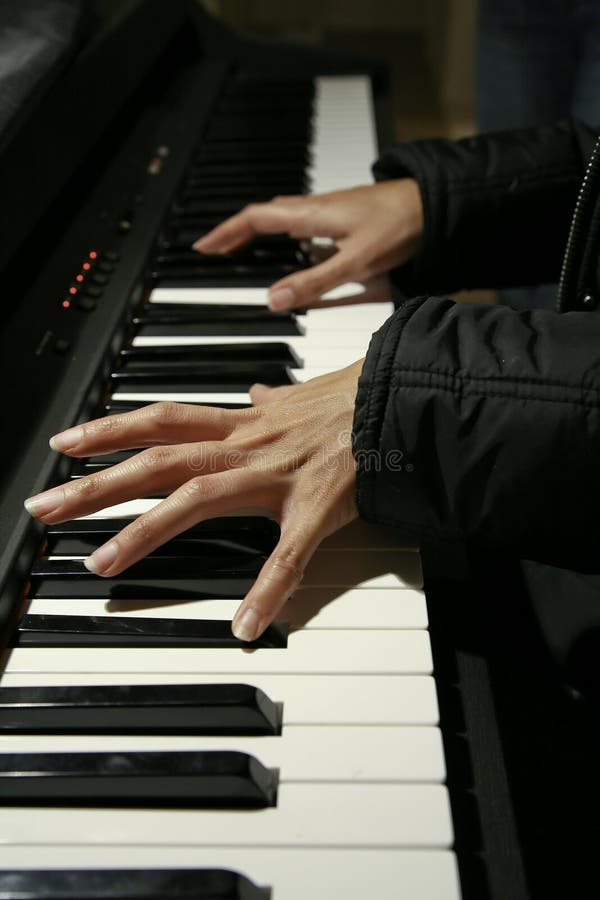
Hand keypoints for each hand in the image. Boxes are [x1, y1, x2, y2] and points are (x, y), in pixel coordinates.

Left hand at [24, 362, 362, 640]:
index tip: (66, 440)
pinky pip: (287, 553)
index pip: (161, 420)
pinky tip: (246, 625)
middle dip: (96, 483)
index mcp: (242, 425)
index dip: (110, 428)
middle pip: (158, 460)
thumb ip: (268, 403)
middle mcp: (246, 446)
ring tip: (100, 562)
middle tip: (45, 507)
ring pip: (197, 498)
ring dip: (143, 531)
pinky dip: (266, 589)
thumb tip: (255, 395)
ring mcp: (276, 476)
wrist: (400, 400)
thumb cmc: (351, 401)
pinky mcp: (314, 507)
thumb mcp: (298, 396)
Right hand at [193, 180, 422, 310]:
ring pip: (283, 219)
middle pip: (263, 217)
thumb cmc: (399, 226)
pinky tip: (294, 252)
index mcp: (310, 215)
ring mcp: (328, 212)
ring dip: (259, 234)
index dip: (226, 233)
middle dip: (236, 233)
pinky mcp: (343, 218)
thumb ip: (314, 283)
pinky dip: (286, 238)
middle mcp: (314, 209)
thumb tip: (274, 300)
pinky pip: (303, 225)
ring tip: (245, 252)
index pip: (254, 219)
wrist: (433, 206)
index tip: (204, 246)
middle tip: (217, 250)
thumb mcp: (354, 262)